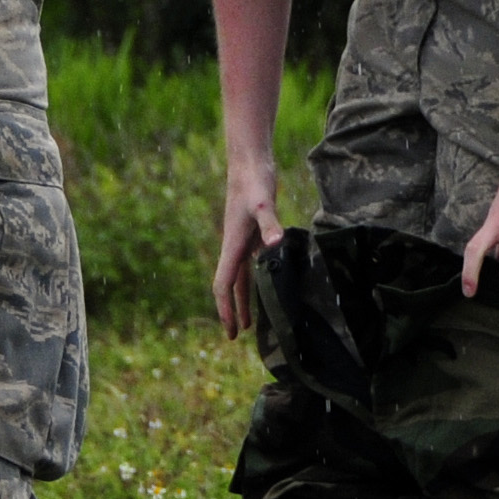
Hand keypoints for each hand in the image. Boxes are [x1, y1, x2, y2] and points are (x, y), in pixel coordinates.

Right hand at [214, 160, 285, 336]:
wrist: (249, 162)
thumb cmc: (255, 181)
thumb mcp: (263, 203)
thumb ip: (269, 224)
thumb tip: (275, 244)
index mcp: (233, 244)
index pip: (224, 284)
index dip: (226, 308)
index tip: (231, 330)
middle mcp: (235, 246)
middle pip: (230, 286)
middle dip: (232, 311)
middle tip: (236, 336)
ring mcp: (243, 240)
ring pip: (241, 277)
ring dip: (244, 299)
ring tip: (250, 322)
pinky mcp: (253, 233)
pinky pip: (251, 264)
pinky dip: (255, 280)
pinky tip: (266, 286)